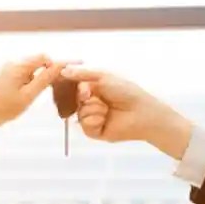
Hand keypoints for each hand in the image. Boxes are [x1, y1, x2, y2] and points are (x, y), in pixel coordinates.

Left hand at [0, 54, 73, 171]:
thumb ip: (45, 79)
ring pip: (33, 66)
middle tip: (62, 81)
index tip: (71, 68)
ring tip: (47, 89)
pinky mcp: (9, 73)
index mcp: (18, 66)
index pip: (43, 57)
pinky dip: (34, 78)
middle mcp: (13, 63)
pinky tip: (34, 90)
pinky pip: (27, 71)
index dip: (58, 63)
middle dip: (50, 69)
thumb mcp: (29, 95)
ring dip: (42, 74)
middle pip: (39, 60)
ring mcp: (10, 67)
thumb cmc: (7, 108)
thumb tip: (59, 66)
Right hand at [64, 67, 193, 159]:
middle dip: (84, 98)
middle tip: (94, 96)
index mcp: (94, 91)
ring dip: (93, 109)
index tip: (81, 87)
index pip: (75, 89)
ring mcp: (94, 119)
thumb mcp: (103, 77)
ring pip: (80, 114)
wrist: (141, 112)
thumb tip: (63, 71)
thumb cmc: (126, 92)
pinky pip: (85, 126)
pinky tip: (105, 119)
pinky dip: (94, 120)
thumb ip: (82, 74)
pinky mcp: (96, 132)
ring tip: (107, 109)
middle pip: (74, 102)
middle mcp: (92, 105)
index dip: (74, 88)